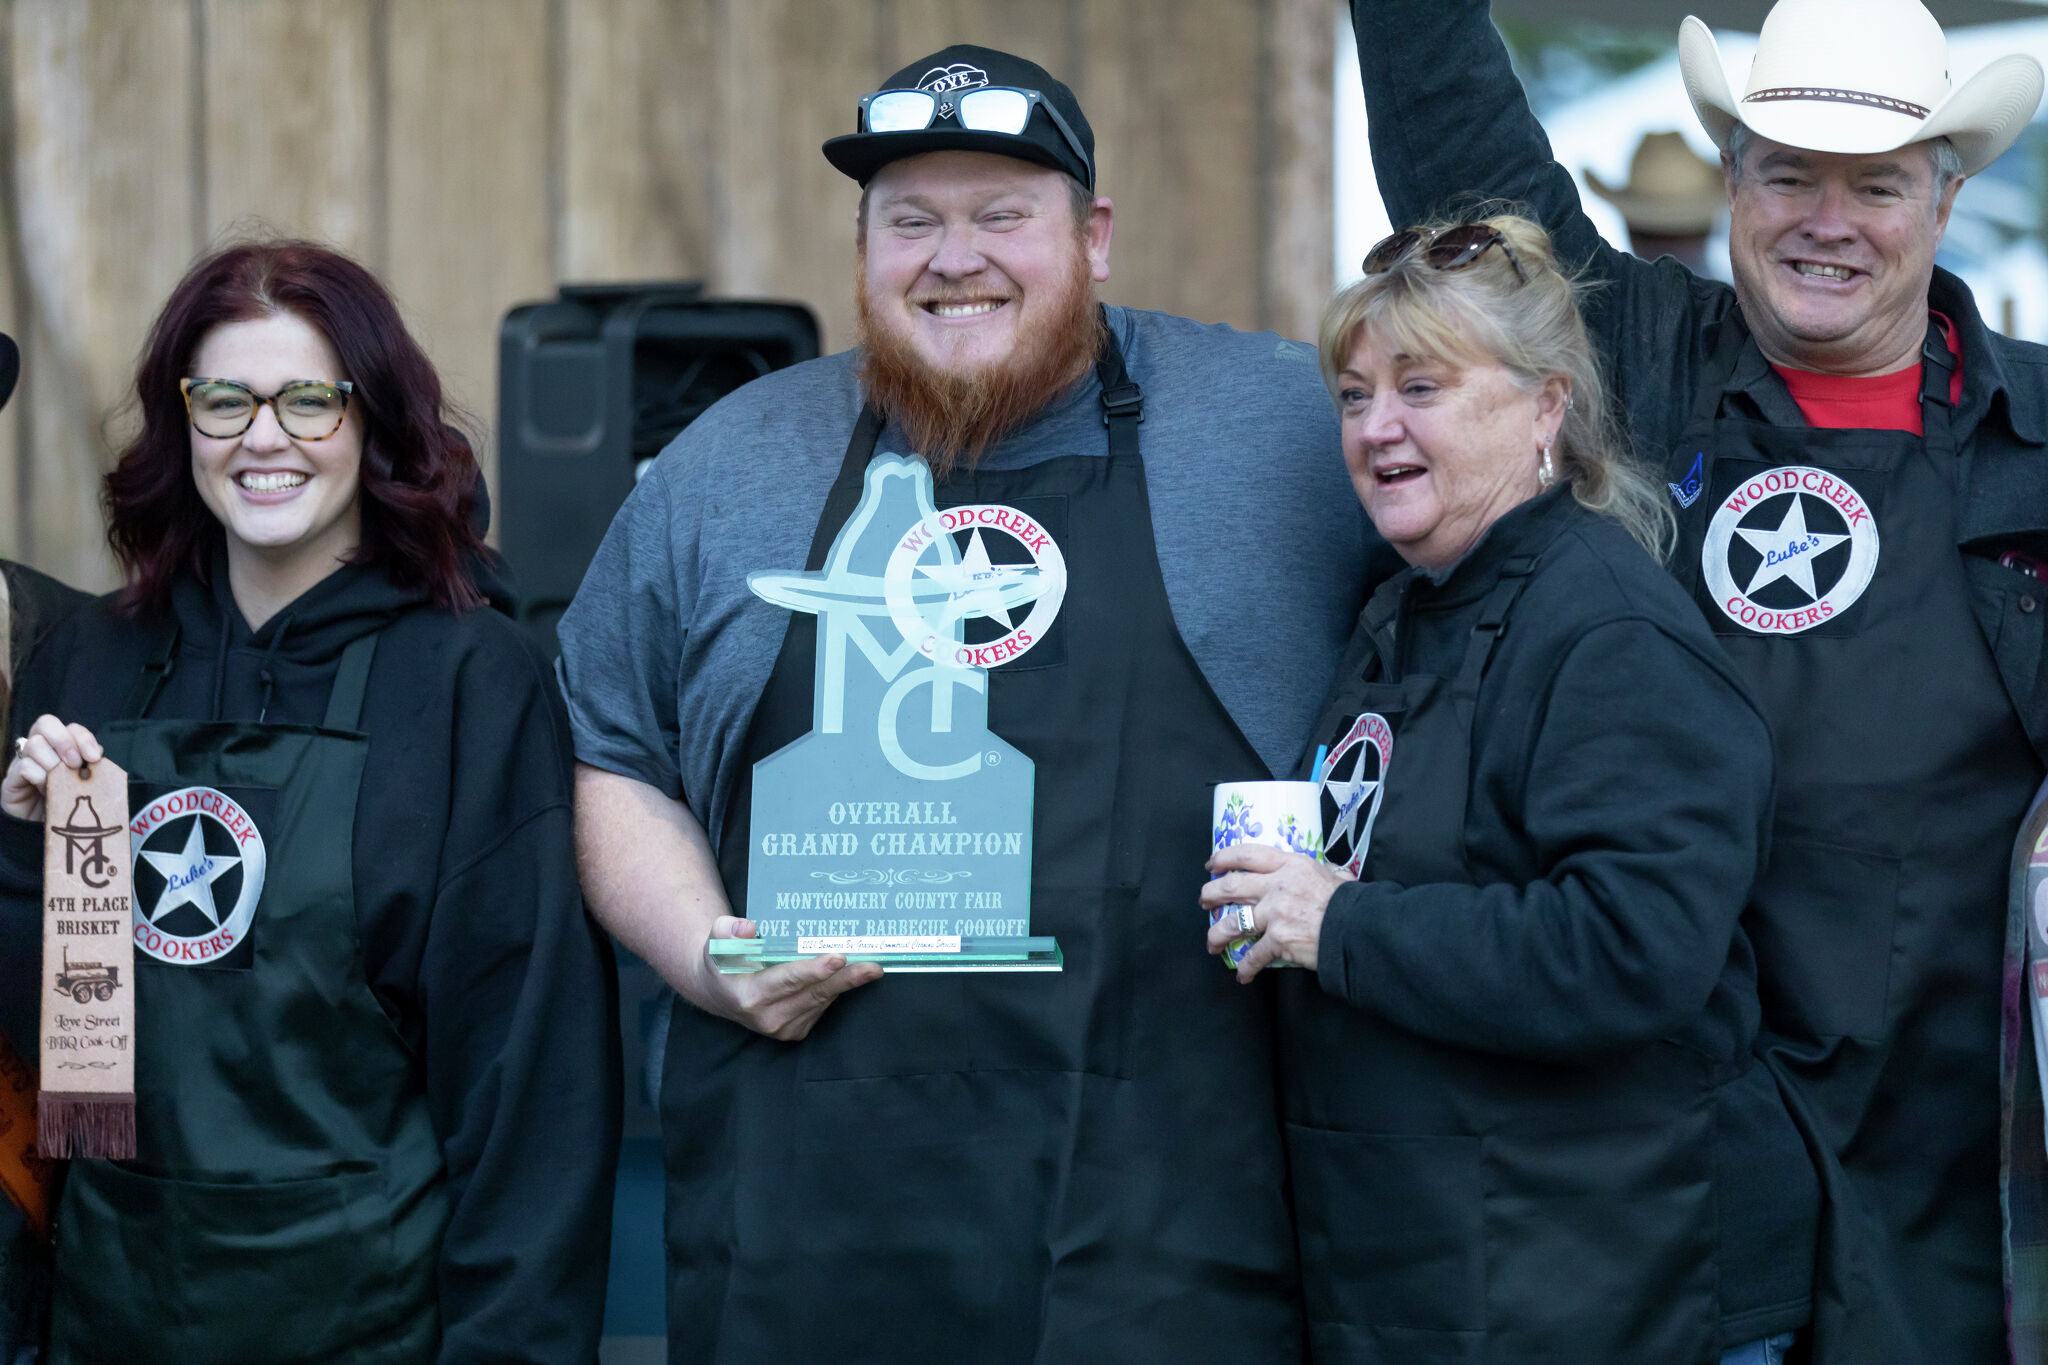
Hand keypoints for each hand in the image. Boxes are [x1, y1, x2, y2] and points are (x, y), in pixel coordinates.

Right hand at [2, 716, 102, 822]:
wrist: (44, 828)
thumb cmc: (66, 801)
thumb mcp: (82, 782)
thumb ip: (89, 766)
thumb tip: (98, 753)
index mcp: (59, 745)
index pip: (69, 727)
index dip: (83, 737)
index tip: (95, 757)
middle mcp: (39, 747)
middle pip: (46, 723)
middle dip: (65, 741)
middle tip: (75, 763)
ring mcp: (23, 760)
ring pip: (35, 744)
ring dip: (53, 763)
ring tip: (61, 782)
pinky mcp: (11, 777)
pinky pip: (25, 766)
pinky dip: (40, 777)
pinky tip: (47, 790)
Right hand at [683, 915, 881, 1040]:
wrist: (719, 992)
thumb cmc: (721, 961)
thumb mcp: (715, 941)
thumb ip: (727, 931)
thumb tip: (748, 928)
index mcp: (750, 996)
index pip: (787, 980)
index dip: (814, 970)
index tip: (838, 958)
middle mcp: (769, 1018)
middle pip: (815, 992)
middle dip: (846, 978)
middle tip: (874, 966)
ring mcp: (784, 1028)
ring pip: (823, 1000)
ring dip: (848, 983)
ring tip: (872, 966)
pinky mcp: (796, 1030)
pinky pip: (822, 1005)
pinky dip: (836, 988)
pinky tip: (850, 974)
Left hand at [1201, 843, 1354, 981]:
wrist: (1360, 929)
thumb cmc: (1351, 903)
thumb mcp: (1333, 875)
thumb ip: (1320, 872)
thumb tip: (1324, 871)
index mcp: (1289, 865)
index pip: (1247, 854)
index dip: (1223, 859)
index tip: (1212, 865)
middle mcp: (1277, 886)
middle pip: (1230, 887)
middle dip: (1210, 895)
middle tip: (1205, 902)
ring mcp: (1274, 913)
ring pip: (1232, 923)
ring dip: (1217, 935)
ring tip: (1212, 943)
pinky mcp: (1278, 940)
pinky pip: (1253, 955)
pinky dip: (1246, 968)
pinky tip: (1242, 975)